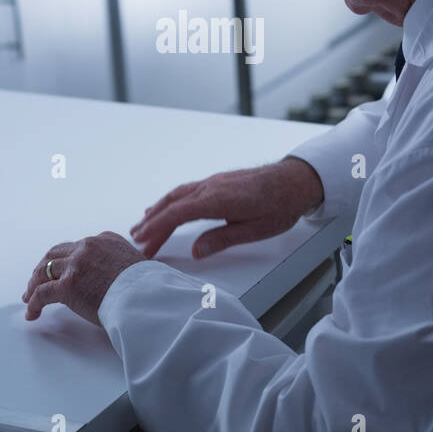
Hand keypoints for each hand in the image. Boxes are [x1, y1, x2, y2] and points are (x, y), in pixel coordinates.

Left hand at [22, 232, 145, 325]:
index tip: (61, 268)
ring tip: (29, 297)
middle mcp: (88, 247)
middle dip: (44, 267)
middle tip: (37, 280)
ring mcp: (76, 264)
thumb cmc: (148, 287)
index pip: (78, 246)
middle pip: (56, 253)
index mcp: (105, 240)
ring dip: (34, 284)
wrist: (147, 296)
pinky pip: (41, 294)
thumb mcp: (138, 264)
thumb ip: (123, 264)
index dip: (65, 258)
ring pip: (44, 270)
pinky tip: (32, 314)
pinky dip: (33, 303)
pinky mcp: (67, 285)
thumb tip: (121, 277)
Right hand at [129, 156, 323, 258]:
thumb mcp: (255, 230)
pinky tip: (167, 207)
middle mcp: (211, 187)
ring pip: (177, 195)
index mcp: (218, 199)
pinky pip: (187, 191)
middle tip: (137, 241)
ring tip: (143, 225)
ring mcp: (213, 182)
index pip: (178, 214)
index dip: (157, 228)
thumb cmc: (280, 206)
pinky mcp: (217, 182)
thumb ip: (222, 239)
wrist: (295, 180)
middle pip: (172, 205)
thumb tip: (196, 251)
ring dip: (158, 210)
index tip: (142, 242)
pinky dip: (171, 201)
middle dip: (152, 223)